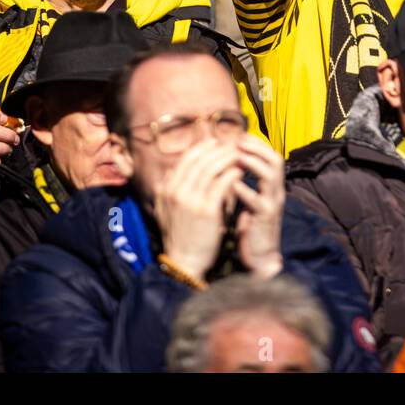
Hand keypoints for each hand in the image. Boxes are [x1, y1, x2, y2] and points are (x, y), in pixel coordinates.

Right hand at [155, 139, 242, 279]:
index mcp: (166, 189)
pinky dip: (231, 175)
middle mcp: (175, 191)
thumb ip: (166, 189)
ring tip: (239, 156)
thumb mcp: (165, 210)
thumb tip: (170, 170)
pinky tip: (240, 172)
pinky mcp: (206, 210)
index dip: (203, 148)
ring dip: (227, 158)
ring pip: (211, 169)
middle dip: (217, 149)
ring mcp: (190, 200)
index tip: (217, 143)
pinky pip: (221, 184)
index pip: (186, 159)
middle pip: (199, 160)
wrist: (185, 262)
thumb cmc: (180, 235)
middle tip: (232, 145)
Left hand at [232, 134, 284, 278]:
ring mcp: (272, 204)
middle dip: (257, 147)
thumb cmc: (251, 228)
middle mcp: (276, 192)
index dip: (257, 144)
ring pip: (270, 175)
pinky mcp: (265, 217)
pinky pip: (256, 200)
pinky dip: (244, 190)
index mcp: (272, 187)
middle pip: (275, 160)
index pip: (271, 156)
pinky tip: (231, 184)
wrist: (260, 257)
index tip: (240, 136)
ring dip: (253, 163)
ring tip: (236, 155)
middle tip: (238, 141)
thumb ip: (244, 183)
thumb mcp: (250, 201)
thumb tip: (229, 164)